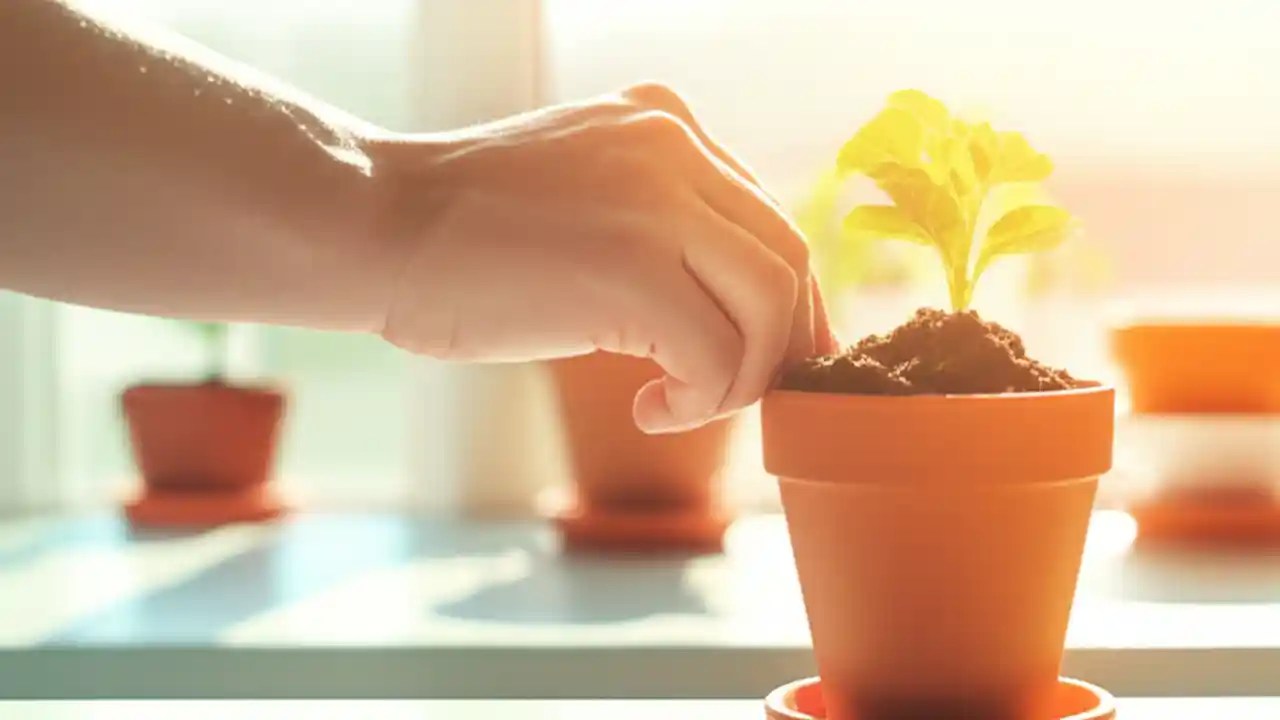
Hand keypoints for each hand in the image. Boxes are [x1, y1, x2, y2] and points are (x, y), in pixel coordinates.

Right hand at [371, 83, 835, 432]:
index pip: (765, 216)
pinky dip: (699, 400)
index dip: (781, 298)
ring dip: (743, 375)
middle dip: (781, 341)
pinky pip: (718, 355)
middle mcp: (676, 147)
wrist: (373, 227)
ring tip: (682, 401)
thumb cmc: (460, 231)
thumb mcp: (584, 198)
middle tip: (740, 393)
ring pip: (771, 304)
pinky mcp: (634, 269)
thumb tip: (727, 303)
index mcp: (666, 124)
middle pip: (788, 256)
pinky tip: (648, 410)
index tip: (762, 354)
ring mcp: (658, 202)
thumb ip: (656, 223)